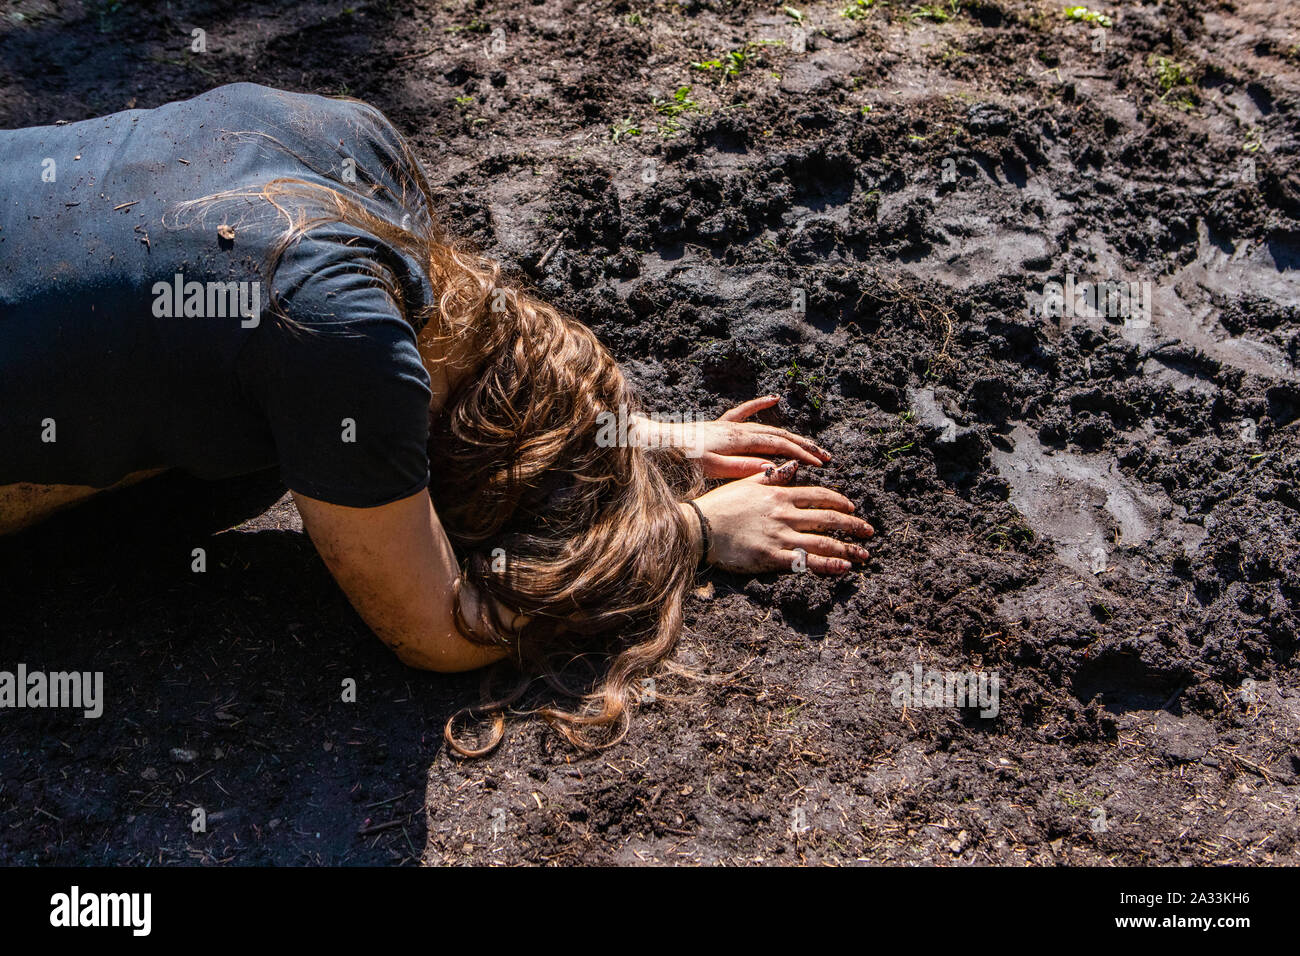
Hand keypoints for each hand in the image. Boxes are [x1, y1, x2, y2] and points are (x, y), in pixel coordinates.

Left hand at [637, 396, 830, 478]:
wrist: (650, 442)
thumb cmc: (677, 459)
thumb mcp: (708, 469)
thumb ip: (740, 468)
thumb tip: (771, 467)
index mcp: (736, 440)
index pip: (777, 446)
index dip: (801, 455)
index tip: (821, 465)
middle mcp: (735, 429)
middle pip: (778, 434)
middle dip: (804, 446)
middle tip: (827, 457)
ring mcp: (726, 425)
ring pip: (766, 426)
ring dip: (790, 434)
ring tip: (810, 443)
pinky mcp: (717, 425)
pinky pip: (743, 412)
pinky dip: (760, 405)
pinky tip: (773, 398)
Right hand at [685, 461, 873, 574]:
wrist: (699, 528)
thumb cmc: (721, 505)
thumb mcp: (747, 482)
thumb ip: (773, 475)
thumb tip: (793, 465)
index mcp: (780, 494)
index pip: (820, 496)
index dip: (840, 503)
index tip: (852, 509)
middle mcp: (784, 514)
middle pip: (828, 519)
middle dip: (853, 526)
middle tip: (869, 532)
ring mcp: (780, 536)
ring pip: (823, 541)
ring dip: (847, 548)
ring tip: (863, 555)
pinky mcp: (771, 557)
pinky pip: (806, 562)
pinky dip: (828, 565)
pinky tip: (843, 568)